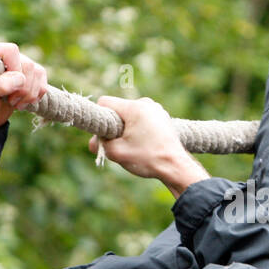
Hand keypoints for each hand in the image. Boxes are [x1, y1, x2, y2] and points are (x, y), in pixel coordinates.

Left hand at [0, 43, 47, 143]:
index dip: (14, 68)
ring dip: (30, 94)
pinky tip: (23, 102)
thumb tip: (19, 78)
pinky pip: (44, 83)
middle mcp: (7, 57)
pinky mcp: (31, 78)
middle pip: (28, 65)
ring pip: (38, 74)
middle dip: (22, 88)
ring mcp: (21, 66)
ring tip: (14, 103)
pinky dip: (37, 96)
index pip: (11, 51)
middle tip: (9, 101)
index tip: (7, 88)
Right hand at [88, 96, 208, 197]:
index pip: (105, 102)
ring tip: (132, 147)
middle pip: (118, 110)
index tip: (102, 134)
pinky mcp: (163, 118)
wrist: (176, 167)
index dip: (99, 117)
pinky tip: (143, 145)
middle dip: (113, 127)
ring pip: (130, 115)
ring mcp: (156, 110)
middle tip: (114, 145)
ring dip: (125, 129)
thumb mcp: (117, 153)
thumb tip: (93, 142)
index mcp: (135, 107)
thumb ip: (100, 144)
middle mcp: (146, 103)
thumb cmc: (148, 158)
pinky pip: (142, 119)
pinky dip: (137, 130)